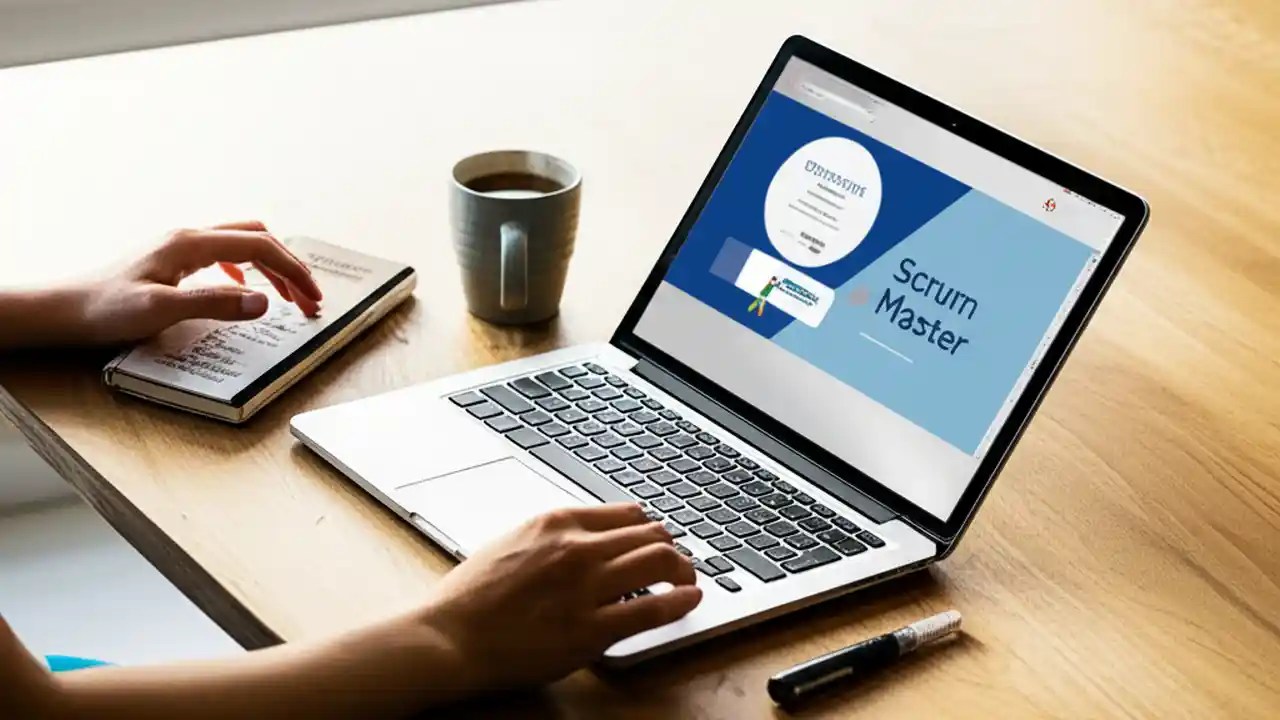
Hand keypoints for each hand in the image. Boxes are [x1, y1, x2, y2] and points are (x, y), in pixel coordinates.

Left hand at [74, 220, 323, 344]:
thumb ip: (215, 303)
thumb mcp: (163, 310)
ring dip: (272, 267)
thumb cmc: (106, 309)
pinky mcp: (174, 260)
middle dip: (289, 266)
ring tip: (288, 296)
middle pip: (257, 238)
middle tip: (309, 299)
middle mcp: (189, 237)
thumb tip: (264, 302)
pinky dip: (248, 268)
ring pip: (243, 243)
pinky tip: (245, 287)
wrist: (66, 309)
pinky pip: (225, 253)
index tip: (313, 296)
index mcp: (191, 243)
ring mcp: (181, 246)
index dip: (293, 270)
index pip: (260, 245)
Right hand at [417, 504, 701, 691]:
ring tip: (688, 579)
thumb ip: (552, 537)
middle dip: (670, 548)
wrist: (449, 637)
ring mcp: (586, 588)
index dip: (648, 529)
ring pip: (659, 562)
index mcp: (555, 522)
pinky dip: (680, 602)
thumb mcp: (510, 543)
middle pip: (650, 535)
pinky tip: (690, 599)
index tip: (654, 540)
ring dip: (682, 569)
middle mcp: (576, 548)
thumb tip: (584, 538)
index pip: (627, 514)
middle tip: (678, 562)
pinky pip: (652, 609)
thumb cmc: (470, 597)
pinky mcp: (591, 629)